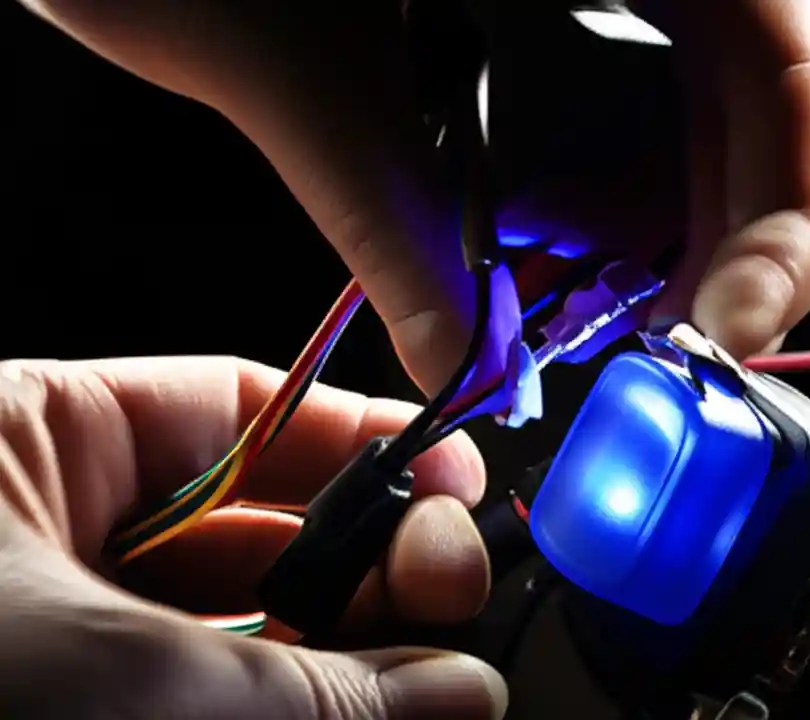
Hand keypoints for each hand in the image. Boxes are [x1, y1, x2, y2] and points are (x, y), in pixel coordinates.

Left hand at [0, 356, 505, 718]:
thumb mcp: (139, 675)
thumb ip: (318, 682)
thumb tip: (458, 690)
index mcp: (33, 442)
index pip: (240, 408)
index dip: (365, 438)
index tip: (455, 478)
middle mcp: (58, 529)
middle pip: (263, 519)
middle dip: (370, 557)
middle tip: (449, 588)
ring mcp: (76, 627)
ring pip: (252, 618)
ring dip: (349, 647)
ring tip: (426, 677)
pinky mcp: (96, 696)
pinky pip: (219, 685)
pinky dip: (301, 699)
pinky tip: (374, 705)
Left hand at [19, 0, 809, 382]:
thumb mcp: (285, 53)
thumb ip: (386, 214)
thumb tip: (459, 362)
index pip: (789, 70)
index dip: (789, 217)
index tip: (727, 332)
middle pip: (752, 121)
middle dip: (720, 257)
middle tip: (666, 368)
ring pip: (687, 136)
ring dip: (656, 250)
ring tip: (597, 336)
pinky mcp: (535, 25)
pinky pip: (609, 132)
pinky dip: (587, 218)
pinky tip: (542, 276)